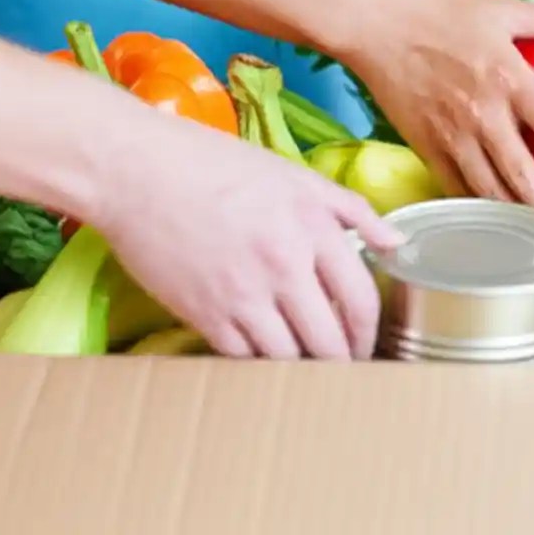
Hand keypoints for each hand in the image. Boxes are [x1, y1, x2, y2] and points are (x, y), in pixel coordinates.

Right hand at [92, 115, 403, 359]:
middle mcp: (284, 266)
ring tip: (305, 368)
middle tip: (341, 369)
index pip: (361, 301)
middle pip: (329, 341)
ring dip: (301, 368)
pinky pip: (243, 358)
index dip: (369, 334)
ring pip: (288, 357)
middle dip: (341, 362)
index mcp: (313, 229)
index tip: (367, 345)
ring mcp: (243, 295)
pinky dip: (257, 364)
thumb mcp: (296, 176)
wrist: (136, 170)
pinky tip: (261, 357)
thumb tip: (397, 243)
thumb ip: (353, 210)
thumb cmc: (217, 165)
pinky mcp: (204, 314)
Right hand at [354, 0, 533, 215]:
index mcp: (509, 78)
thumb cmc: (441, 11)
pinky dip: (476, 209)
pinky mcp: (425, 147)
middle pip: (522, 175)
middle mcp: (483, 114)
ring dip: (514, 218)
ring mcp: (452, 135)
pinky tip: (493, 225)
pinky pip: (455, 188)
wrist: (376, 22)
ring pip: (489, 191)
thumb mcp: (506, 10)